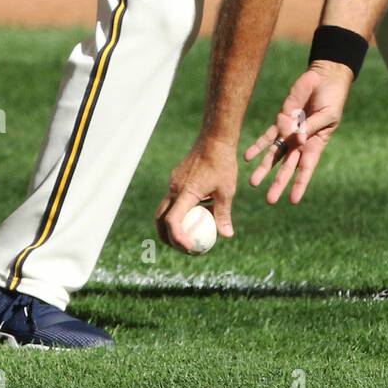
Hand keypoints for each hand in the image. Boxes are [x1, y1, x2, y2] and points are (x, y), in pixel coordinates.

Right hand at [155, 137, 238, 251]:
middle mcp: (174, 188)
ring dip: (172, 224)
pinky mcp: (176, 178)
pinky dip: (179, 210)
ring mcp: (173, 183)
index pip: (173, 220)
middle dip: (167, 236)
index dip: (178, 237)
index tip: (189, 247)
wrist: (214, 139)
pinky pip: (173, 199)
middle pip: (161, 218)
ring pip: (165, 208)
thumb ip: (223, 214)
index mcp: (186, 193)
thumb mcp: (227, 191)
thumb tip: (226, 235)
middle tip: (181, 247)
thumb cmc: (223, 164)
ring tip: (187, 235)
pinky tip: (196, 213)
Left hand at [243, 61, 352, 204]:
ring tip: (253, 183)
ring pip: (274, 154)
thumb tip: (298, 139)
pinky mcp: (281, 119)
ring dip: (264, 169)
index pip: (306, 168)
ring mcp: (289, 131)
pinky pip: (267, 136)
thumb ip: (311, 127)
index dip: (299, 184)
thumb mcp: (327, 114)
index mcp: (315, 144)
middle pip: (287, 166)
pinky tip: (248, 157)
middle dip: (278, 183)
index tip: (293, 200)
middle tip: (269, 200)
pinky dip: (258, 146)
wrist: (324, 78)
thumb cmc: (332, 98)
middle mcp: (301, 142)